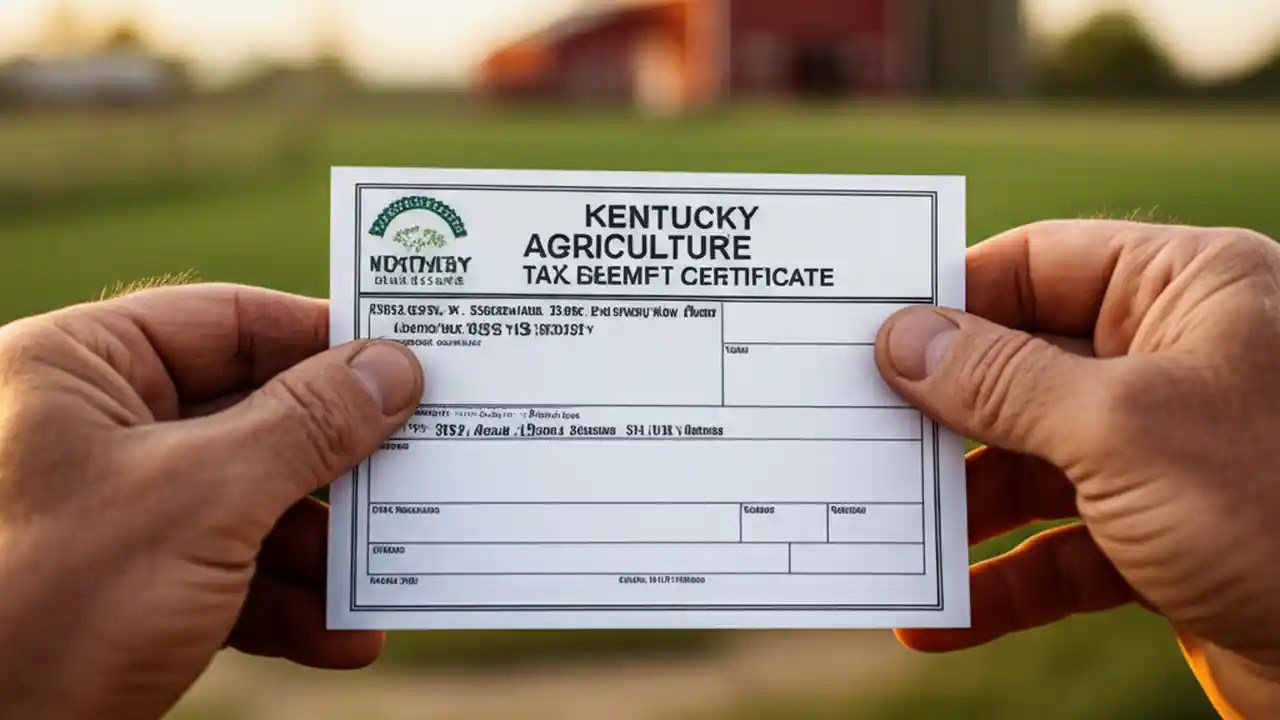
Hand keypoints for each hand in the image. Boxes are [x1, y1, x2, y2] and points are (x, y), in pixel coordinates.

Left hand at [0, 285, 422, 718]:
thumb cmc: (44, 604)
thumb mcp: (200, 499)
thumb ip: (306, 425)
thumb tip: (394, 367)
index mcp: (78, 370)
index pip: (228, 322)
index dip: (324, 339)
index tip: (408, 362)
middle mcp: (93, 431)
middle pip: (253, 417)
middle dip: (335, 464)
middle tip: (418, 469)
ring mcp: (112, 514)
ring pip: (251, 503)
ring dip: (322, 550)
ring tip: (382, 573)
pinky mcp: (128, 588)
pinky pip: (229, 574)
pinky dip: (288, 605)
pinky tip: (342, 636)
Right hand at [875, 220, 1279, 717]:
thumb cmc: (1278, 510)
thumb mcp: (1120, 429)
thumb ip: (1001, 380)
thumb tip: (902, 338)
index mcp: (1189, 292)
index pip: (1037, 265)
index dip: (950, 299)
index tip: (868, 334)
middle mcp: (1175, 362)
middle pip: (1021, 369)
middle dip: (944, 417)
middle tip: (860, 437)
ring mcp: (1167, 454)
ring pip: (1033, 465)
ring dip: (966, 511)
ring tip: (895, 537)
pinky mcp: (1162, 538)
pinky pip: (1060, 549)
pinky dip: (1005, 583)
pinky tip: (944, 619)